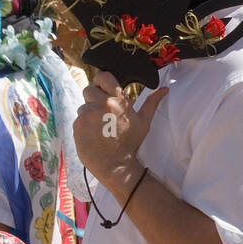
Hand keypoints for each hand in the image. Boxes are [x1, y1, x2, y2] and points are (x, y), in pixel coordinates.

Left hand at [73, 72, 166, 193]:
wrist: (116, 166)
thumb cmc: (130, 144)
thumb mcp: (144, 122)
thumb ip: (152, 102)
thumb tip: (164, 89)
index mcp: (118, 101)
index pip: (103, 77)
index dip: (101, 82)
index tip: (102, 90)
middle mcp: (101, 104)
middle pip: (89, 90)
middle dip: (93, 99)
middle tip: (101, 114)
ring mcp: (88, 115)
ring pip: (83, 106)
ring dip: (88, 114)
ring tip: (98, 128)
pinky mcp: (78, 125)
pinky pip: (78, 119)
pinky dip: (83, 126)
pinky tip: (92, 135)